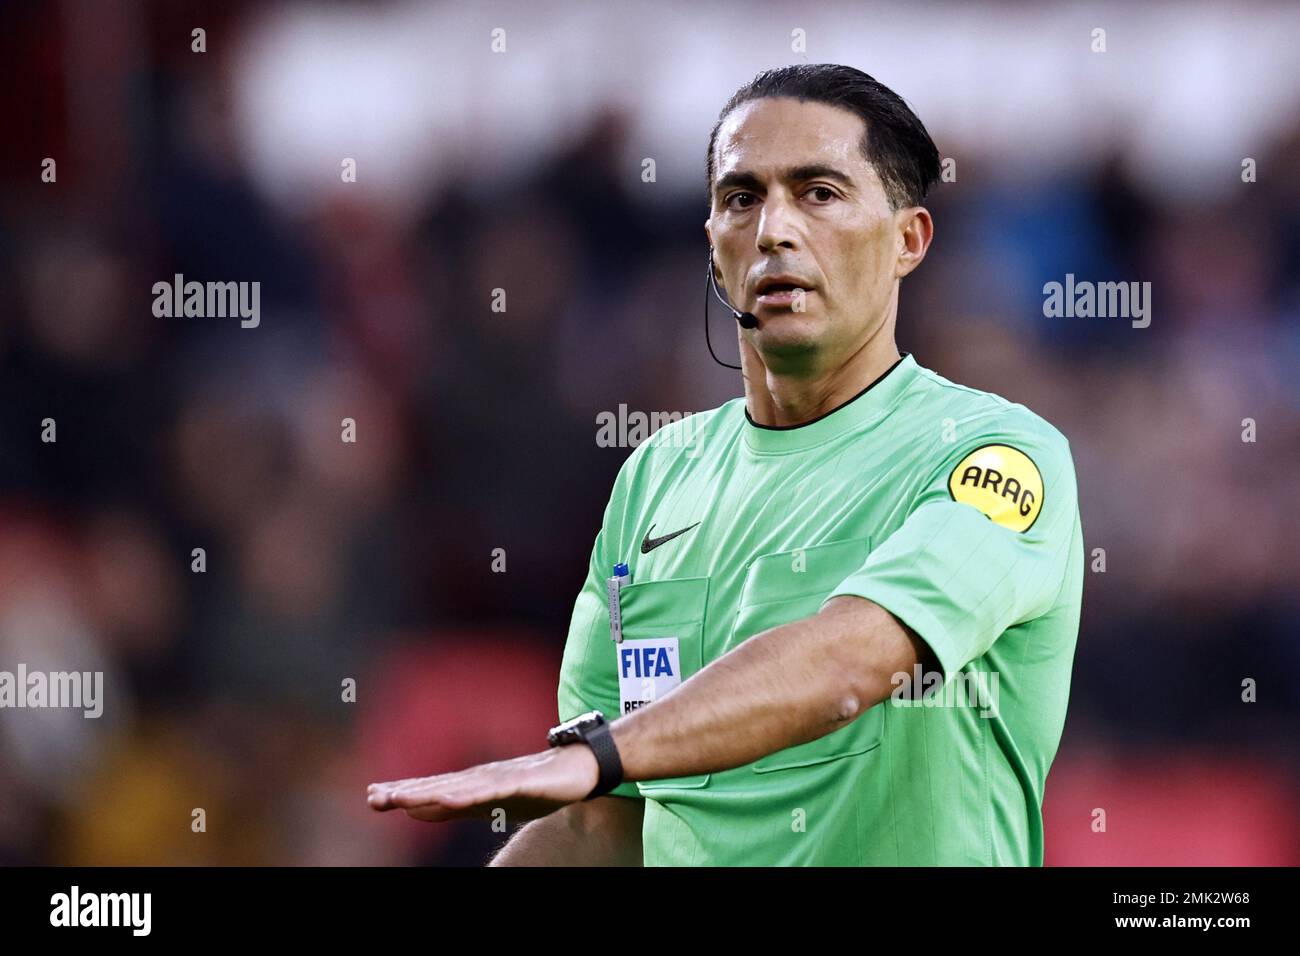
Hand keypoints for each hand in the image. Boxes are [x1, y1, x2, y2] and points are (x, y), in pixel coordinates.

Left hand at [366, 744, 599, 822]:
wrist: (576, 770)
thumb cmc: (532, 787)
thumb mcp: (488, 804)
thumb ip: (452, 807)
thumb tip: (415, 811)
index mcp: (470, 784)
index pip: (431, 788)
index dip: (402, 792)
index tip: (372, 797)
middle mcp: (479, 777)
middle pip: (437, 785)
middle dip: (405, 792)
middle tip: (373, 797)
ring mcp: (498, 778)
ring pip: (457, 787)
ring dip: (427, 792)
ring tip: (400, 799)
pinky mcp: (519, 781)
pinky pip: (490, 790)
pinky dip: (467, 794)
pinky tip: (448, 798)